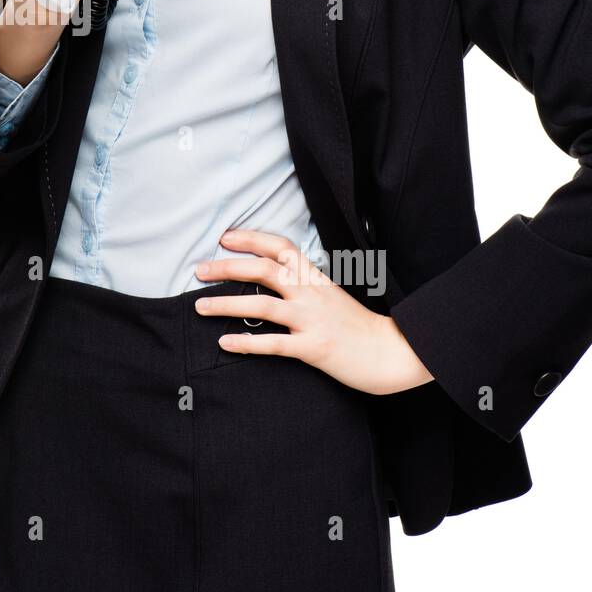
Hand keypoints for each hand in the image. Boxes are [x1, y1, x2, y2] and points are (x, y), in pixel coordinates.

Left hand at [193, 228, 433, 395]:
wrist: (392, 352)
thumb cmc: (358, 325)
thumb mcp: (332, 295)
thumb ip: (306, 284)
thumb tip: (275, 277)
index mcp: (316, 278)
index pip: (281, 247)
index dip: (251, 239)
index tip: (225, 238)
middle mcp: (311, 294)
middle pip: (264, 269)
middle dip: (227, 267)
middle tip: (200, 269)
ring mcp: (312, 320)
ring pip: (262, 304)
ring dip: (226, 304)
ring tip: (200, 306)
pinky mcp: (313, 348)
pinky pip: (273, 344)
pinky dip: (246, 342)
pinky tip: (225, 342)